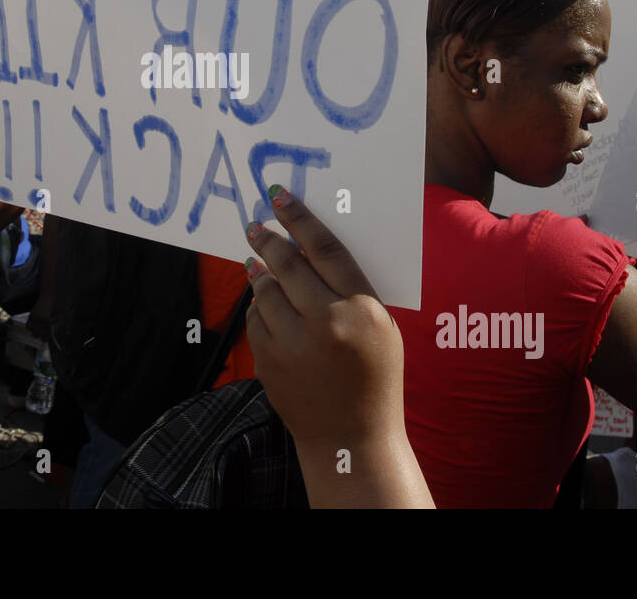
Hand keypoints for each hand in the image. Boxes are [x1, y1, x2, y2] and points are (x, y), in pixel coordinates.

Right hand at [0, 119, 20, 270]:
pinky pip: (0, 173)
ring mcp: (11, 200)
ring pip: (8, 166)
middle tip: (5, 107)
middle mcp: (17, 200)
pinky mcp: (3, 199)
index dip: (19, 137)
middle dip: (9, 137)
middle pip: (17, 161)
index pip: (21, 162)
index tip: (17, 113)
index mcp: (10, 200)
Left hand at [243, 187, 406, 454]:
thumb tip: (309, 249)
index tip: (280, 197)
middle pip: (288, 264)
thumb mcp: (381, 328)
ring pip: (265, 290)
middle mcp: (326, 323)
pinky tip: (263, 304)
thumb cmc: (374, 377)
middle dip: (269, 239)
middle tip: (256, 225)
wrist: (351, 438)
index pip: (325, 249)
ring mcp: (293, 344)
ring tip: (258, 263)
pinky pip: (254, 320)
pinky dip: (257, 308)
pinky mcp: (269, 362)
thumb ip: (350, 289)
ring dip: (260, 273)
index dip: (300, 219)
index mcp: (362, 308)